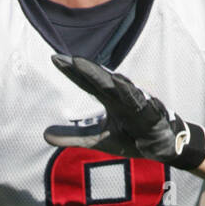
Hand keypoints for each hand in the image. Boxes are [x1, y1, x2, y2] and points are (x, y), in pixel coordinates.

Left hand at [44, 54, 204, 168]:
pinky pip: (142, 103)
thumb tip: (44, 135)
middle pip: (101, 80)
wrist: (160, 147)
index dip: (71, 71)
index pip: (86, 82)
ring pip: (120, 87)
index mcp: (108, 99)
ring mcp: (137, 102)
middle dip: (87, 69)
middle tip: (70, 59)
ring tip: (90, 68)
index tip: (54, 58)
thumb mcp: (96, 140)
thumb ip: (72, 136)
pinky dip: (133, 94)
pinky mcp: (151, 113)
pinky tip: (122, 85)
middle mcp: (121, 96)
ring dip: (106, 77)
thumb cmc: (130, 137)